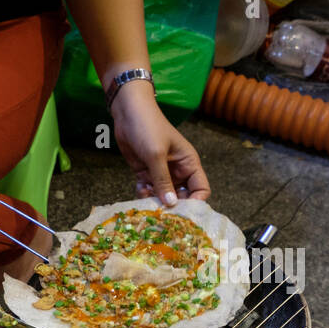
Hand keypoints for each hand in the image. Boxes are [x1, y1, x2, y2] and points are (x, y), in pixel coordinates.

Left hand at [111, 81, 209, 204]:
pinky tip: (139, 189)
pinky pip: (148, 190)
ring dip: (155, 201)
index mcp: (189, 163)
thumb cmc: (148, 128)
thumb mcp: (156, 155)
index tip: (182, 212)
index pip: (201, 189)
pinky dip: (144, 194)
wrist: (128, 113)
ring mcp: (161, 172)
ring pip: (163, 196)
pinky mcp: (146, 173)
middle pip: (181, 197)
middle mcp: (177, 171)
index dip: (195, 202)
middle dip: (172, 206)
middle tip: (161, 214)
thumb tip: (172, 204)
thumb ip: (163, 180)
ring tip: (147, 200)